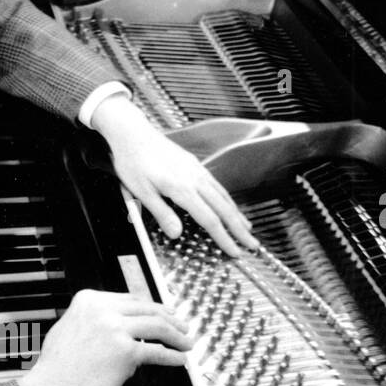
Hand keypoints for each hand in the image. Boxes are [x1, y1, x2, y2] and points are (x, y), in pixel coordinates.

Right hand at [19, 289, 192, 385]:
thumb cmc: (55, 371)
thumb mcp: (69, 330)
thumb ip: (93, 322)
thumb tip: (119, 327)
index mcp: (88, 301)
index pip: (130, 298)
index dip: (151, 307)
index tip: (162, 313)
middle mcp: (102, 310)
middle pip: (147, 309)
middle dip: (170, 318)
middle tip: (181, 326)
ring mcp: (115, 329)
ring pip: (158, 326)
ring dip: (177, 335)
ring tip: (186, 342)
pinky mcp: (125, 352)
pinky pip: (157, 351)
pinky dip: (172, 356)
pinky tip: (179, 359)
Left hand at [90, 95, 257, 256]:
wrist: (132, 134)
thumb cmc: (133, 162)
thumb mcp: (141, 192)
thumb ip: (161, 214)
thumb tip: (177, 234)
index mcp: (182, 188)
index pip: (209, 219)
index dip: (224, 238)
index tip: (234, 251)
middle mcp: (194, 178)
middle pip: (224, 208)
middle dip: (239, 229)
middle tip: (252, 245)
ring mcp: (196, 170)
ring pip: (223, 195)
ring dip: (237, 214)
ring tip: (247, 228)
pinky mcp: (194, 164)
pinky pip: (217, 185)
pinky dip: (227, 198)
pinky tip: (229, 204)